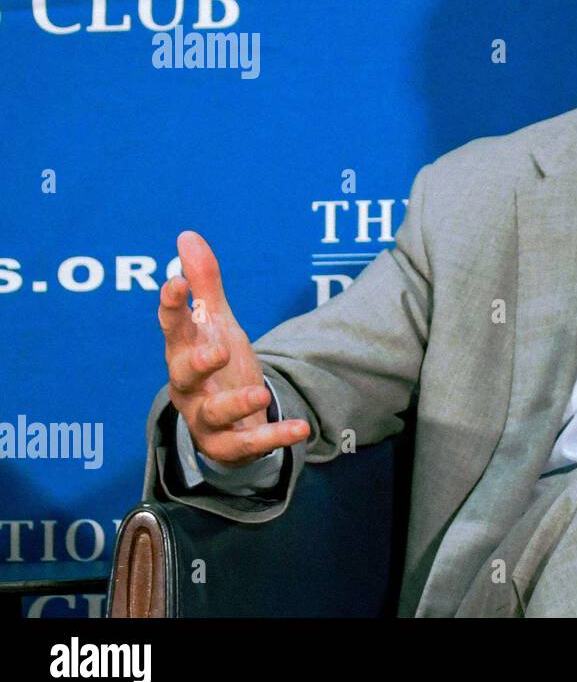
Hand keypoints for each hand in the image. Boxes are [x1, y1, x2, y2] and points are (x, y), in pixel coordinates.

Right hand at [158, 230, 309, 466]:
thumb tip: (188, 236)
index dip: (172, 306)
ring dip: (236, 404)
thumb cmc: (216, 362)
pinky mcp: (230, 445)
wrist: (229, 421)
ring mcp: (207, 417)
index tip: (176, 282)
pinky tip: (299, 428)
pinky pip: (250, 444)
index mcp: (184, 350)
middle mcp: (189, 386)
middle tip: (218, 350)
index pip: (172, 326)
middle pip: (184, 374)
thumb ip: (205, 282)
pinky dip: (274, 436)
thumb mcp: (215, 321)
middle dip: (199, 362)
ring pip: (213, 414)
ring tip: (257, 394)